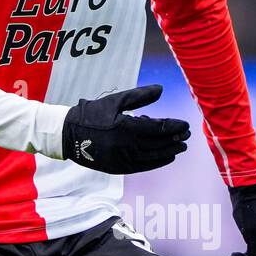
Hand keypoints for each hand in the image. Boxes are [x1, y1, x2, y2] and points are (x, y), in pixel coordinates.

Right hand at [61, 84, 189, 173]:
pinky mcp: (118, 167)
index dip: (174, 127)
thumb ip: (139, 96)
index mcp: (126, 127)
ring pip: (153, 156)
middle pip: (158, 143)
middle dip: (174, 139)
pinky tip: (167, 157)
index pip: (158, 128)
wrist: (68, 134)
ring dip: (169, 152)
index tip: (186, 125)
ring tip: (181, 147)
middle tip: (187, 135)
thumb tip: (161, 89)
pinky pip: (143, 166)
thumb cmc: (92, 114)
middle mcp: (126, 145)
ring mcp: (122, 158)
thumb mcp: (115, 100)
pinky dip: (157, 162)